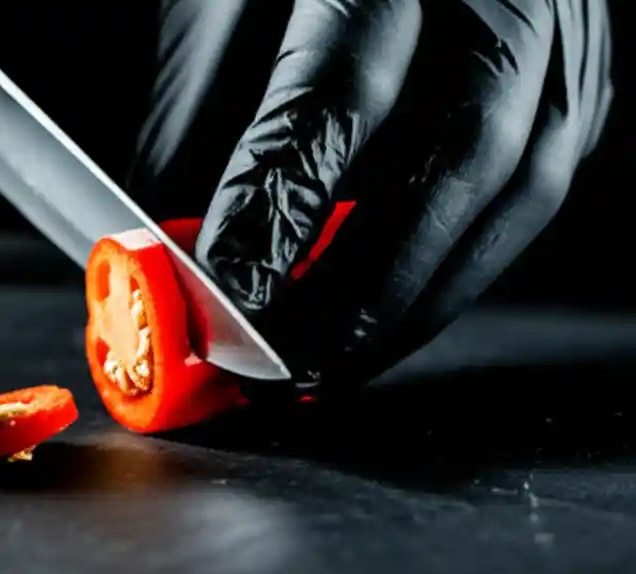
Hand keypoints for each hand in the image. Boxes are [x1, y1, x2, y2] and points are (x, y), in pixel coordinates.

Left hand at [133, 0, 612, 392]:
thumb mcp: (224, 7)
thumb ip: (198, 110)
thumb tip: (170, 245)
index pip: (344, 90)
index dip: (285, 204)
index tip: (230, 291)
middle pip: (462, 155)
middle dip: (368, 285)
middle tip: (285, 361)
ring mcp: (561, 29)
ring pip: (523, 187)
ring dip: (421, 298)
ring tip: (334, 362)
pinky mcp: (579, 71)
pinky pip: (540, 184)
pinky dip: (460, 265)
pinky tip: (393, 310)